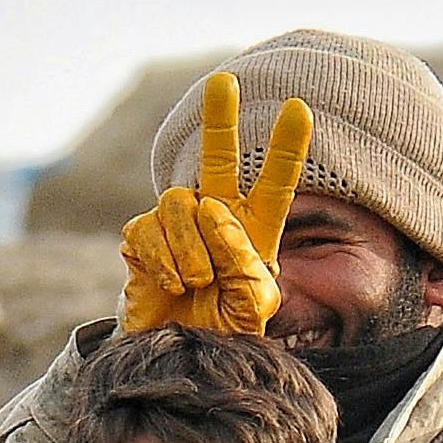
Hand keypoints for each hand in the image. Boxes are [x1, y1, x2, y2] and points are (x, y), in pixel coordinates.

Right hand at [118, 71, 312, 335]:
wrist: (178, 360)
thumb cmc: (221, 332)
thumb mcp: (253, 305)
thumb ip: (244, 261)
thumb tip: (213, 209)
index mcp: (253, 232)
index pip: (274, 186)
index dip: (286, 149)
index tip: (300, 109)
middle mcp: (214, 217)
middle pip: (217, 159)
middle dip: (219, 119)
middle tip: (223, 81)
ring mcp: (177, 225)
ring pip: (183, 202)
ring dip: (193, 248)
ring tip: (197, 283)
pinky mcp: (142, 237)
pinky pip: (150, 228)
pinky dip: (163, 259)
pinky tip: (171, 285)